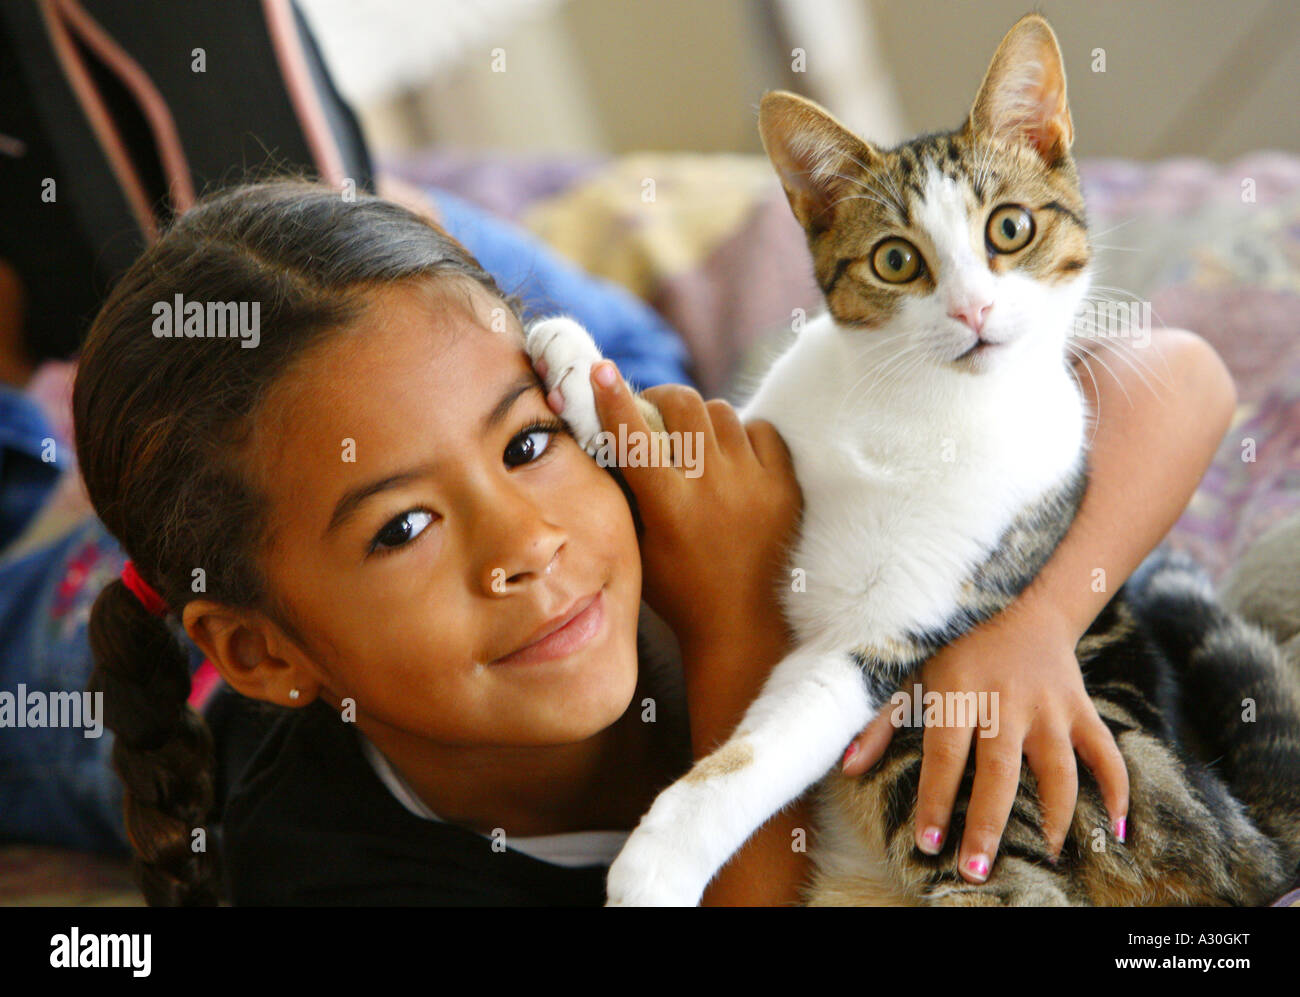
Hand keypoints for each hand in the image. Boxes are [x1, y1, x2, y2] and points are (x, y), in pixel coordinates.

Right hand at [580, 360, 801, 663]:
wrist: (742, 626)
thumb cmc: (679, 591)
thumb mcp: (638, 545)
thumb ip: (627, 494)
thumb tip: (612, 439)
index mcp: (668, 506)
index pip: (634, 435)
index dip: (613, 397)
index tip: (600, 370)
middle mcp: (711, 488)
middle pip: (683, 405)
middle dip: (662, 399)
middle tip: (655, 413)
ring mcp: (753, 483)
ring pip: (722, 411)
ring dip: (701, 418)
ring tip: (696, 442)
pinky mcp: (785, 486)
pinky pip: (762, 430)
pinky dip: (743, 437)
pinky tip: (733, 459)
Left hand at [842, 592, 1129, 882]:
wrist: (1019, 600)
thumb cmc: (953, 644)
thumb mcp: (909, 671)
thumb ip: (878, 720)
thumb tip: (846, 767)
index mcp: (959, 692)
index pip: (946, 757)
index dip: (937, 801)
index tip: (929, 844)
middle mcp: (1006, 701)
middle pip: (1000, 773)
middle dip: (988, 825)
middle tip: (978, 870)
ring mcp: (1048, 706)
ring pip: (1059, 770)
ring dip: (1055, 816)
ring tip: (1043, 854)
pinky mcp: (1081, 707)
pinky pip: (1105, 753)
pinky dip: (1116, 791)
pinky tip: (1113, 830)